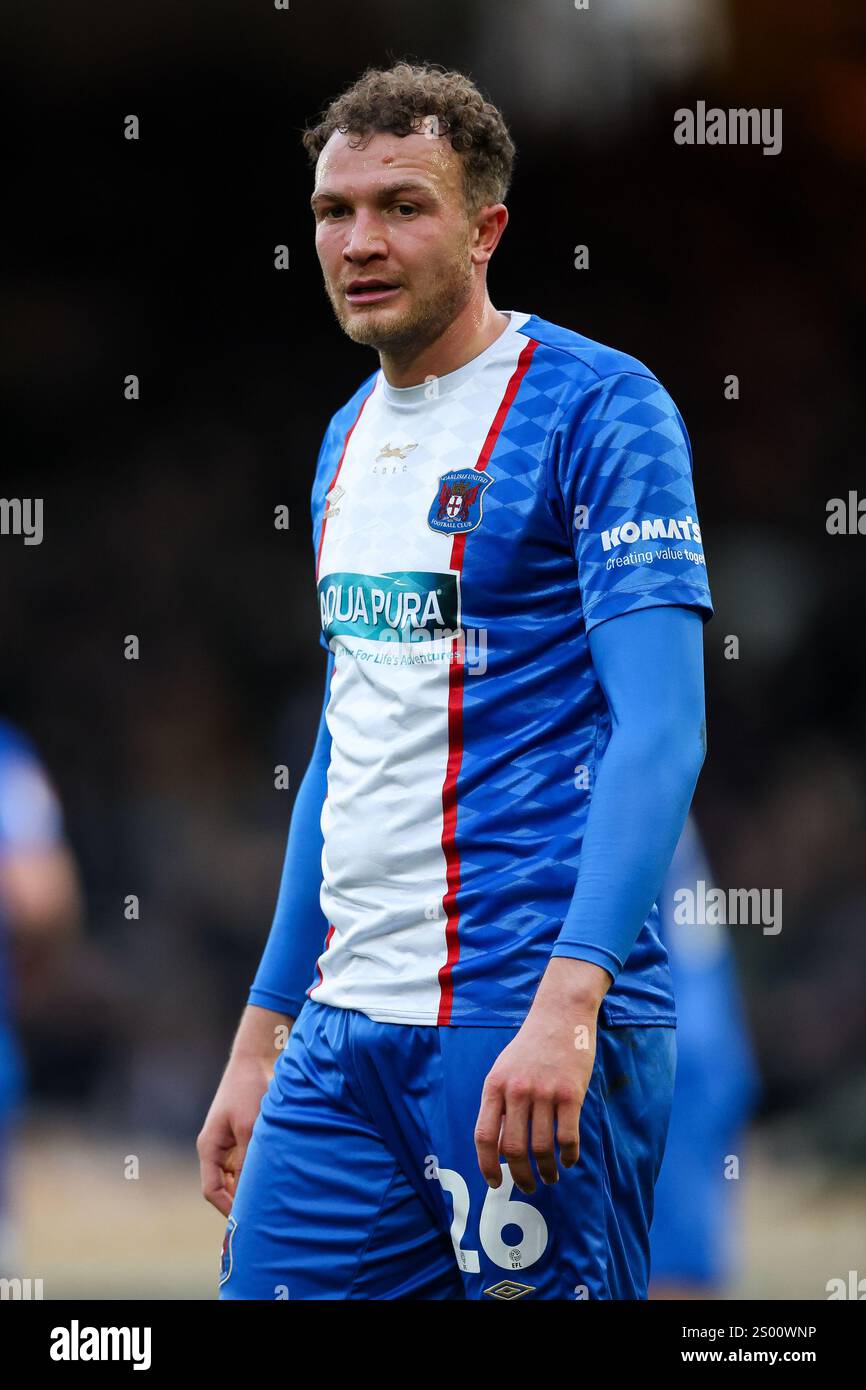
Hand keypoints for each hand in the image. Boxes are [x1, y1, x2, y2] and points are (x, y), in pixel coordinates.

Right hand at [197, 1053, 275, 1216]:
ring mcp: (229, 1142)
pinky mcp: (243, 1135)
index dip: (227, 1208)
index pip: (211, 1189)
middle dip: (240, 1200)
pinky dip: (257, 1171)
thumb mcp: (250, 1127)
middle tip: (263, 1215)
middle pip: (223, 1186)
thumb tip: (250, 1190)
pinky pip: (247, 1162)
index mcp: (209, 1148)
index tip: (247, 1220)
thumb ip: (247, 1158)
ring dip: (251, 1185)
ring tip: (272, 1198)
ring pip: (237, 1176)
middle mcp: (216, 1149)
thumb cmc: (249, 1090)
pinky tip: (276, 1176)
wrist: (256, 1059)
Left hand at [474, 958, 609, 1194]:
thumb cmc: (531, 1046)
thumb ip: (499, 1104)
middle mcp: (516, 1091)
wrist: (560, 1014)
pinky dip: (569, 1156)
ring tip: (551, 1176)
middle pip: (514, 1149)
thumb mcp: (504, 1069)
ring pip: (542, 1148)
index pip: (484, 1136)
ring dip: (547, 1170)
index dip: (487, 1165)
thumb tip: (499, 1149)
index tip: (495, 1183)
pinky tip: (569, 1160)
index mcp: (495, 1086)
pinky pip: (568, 1137)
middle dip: (521, 1176)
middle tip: (529, 1186)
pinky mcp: (571, 1094)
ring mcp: (544, 1092)